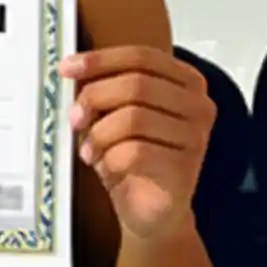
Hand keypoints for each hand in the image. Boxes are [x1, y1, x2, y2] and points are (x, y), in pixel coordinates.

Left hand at [60, 45, 215, 240]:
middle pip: (137, 84)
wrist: (150, 209)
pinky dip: (110, 158)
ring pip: (135, 118)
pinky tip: (106, 167)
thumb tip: (72, 69)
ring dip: (100, 133)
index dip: (102, 59)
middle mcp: (198, 105)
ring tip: (88, 150)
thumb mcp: (116, 114)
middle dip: (95, 97)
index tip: (68, 67)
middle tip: (74, 117)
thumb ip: (104, 90)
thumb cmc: (134, 158)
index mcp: (186, 81)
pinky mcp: (185, 168)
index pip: (142, 56)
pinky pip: (137, 152)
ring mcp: (196, 137)